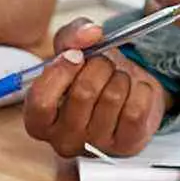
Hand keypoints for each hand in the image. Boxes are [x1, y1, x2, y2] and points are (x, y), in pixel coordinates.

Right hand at [22, 18, 167, 157]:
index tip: (76, 55)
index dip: (60, 72)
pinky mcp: (125, 146)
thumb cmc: (91, 77)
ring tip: (117, 79)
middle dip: (99, 65)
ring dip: (120, 77)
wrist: (125, 96)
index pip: (41, 102)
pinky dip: (141, 90)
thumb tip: (90, 33)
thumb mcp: (72, 50)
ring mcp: (95, 147)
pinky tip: (134, 92)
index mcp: (39, 121)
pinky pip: (136, 109)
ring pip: (112, 97)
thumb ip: (72, 35)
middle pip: (83, 93)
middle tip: (102, 64)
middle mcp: (63, 140)